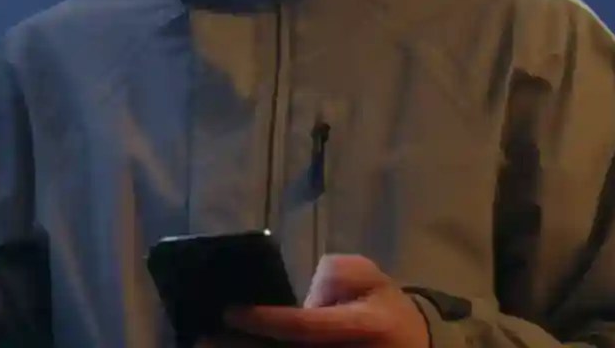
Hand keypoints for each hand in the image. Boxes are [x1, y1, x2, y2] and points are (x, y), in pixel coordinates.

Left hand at [220, 254, 429, 346]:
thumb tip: (308, 297)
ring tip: (206, 345)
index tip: (231, 313)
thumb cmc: (381, 306)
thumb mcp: (369, 276)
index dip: (266, 321)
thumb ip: (338, 274)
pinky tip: (230, 346)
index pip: (305, 327)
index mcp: (362, 326)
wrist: (411, 345)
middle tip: (203, 340)